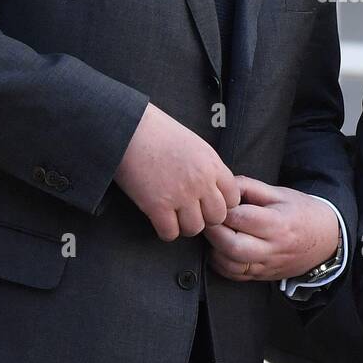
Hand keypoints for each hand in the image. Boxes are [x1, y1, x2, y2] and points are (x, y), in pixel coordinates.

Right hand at [112, 103, 239, 240]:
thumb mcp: (195, 145)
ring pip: (195, 229)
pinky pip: (170, 233)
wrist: (129, 128)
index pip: (233, 198)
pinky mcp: (157, 206)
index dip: (221, 203)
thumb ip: (208, 168)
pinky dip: (165, 231)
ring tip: (174, 216)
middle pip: (217, 217)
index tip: (207, 202)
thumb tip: (214, 189)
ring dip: (184, 226)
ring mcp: (180, 195)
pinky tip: (159, 219)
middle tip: (190, 212)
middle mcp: (201, 182)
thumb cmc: (159, 132)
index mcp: (212, 165)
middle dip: (205, 217)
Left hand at [205, 176, 338, 281]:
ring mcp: (267, 265)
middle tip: (208, 219)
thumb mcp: (280, 193)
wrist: (327, 240)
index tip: (215, 202)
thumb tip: (224, 185)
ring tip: (213, 233)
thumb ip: (250, 187)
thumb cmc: (302, 212)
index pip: (241, 218)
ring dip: (214, 249)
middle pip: (232, 245)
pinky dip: (221, 263)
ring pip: (231, 264)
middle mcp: (272, 248)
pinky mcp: (262, 276)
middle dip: (213, 231)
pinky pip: (235, 275)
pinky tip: (219, 249)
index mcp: (278, 223)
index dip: (223, 209)